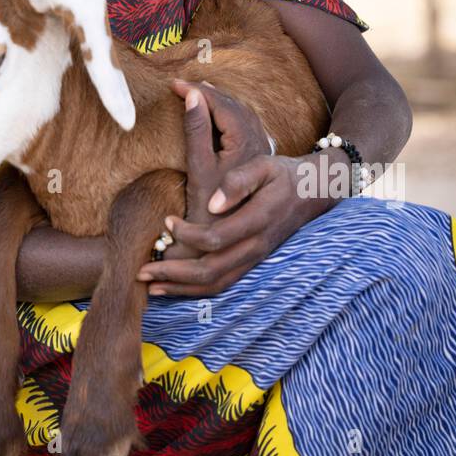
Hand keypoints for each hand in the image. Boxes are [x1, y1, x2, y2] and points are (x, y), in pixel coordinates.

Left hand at [136, 85, 322, 296]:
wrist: (313, 192)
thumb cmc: (283, 174)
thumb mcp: (264, 165)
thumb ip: (239, 181)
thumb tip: (213, 204)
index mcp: (258, 221)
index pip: (216, 238)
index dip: (188, 234)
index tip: (166, 222)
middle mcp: (256, 246)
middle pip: (212, 271)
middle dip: (174, 274)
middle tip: (142, 270)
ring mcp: (255, 258)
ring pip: (217, 284)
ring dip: (182, 289)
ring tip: (151, 287)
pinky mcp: (251, 262)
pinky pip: (223, 283)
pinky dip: (197, 290)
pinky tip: (175, 287)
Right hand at [171, 77, 270, 201]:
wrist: (226, 239)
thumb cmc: (209, 206)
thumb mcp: (198, 167)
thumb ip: (196, 129)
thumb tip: (193, 96)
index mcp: (243, 141)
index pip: (221, 103)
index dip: (197, 90)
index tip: (174, 83)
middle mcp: (256, 143)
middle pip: (233, 106)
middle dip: (207, 92)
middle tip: (183, 85)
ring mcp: (257, 151)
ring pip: (240, 115)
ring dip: (219, 102)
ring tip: (200, 94)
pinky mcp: (254, 161)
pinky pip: (243, 126)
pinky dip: (228, 115)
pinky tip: (219, 118)